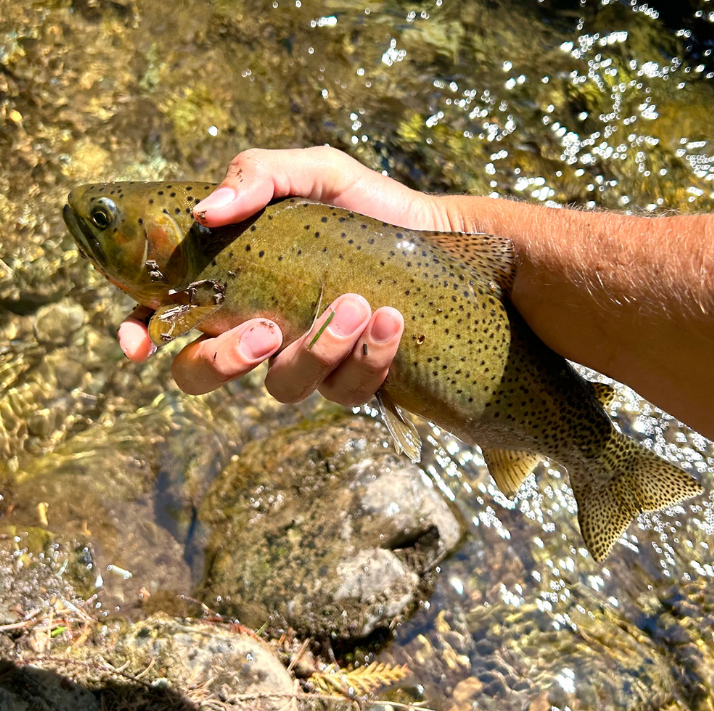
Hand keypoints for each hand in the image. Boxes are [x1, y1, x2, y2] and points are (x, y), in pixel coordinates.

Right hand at [118, 147, 459, 402]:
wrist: (432, 233)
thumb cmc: (364, 205)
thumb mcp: (312, 173)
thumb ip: (257, 176)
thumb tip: (206, 212)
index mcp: (233, 285)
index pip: (165, 318)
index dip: (141, 334)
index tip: (138, 344)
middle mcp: (261, 330)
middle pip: (205, 373)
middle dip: (226, 361)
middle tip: (267, 331)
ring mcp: (307, 361)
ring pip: (284, 387)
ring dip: (317, 351)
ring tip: (353, 306)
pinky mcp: (354, 379)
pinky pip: (347, 391)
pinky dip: (368, 358)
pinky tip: (390, 321)